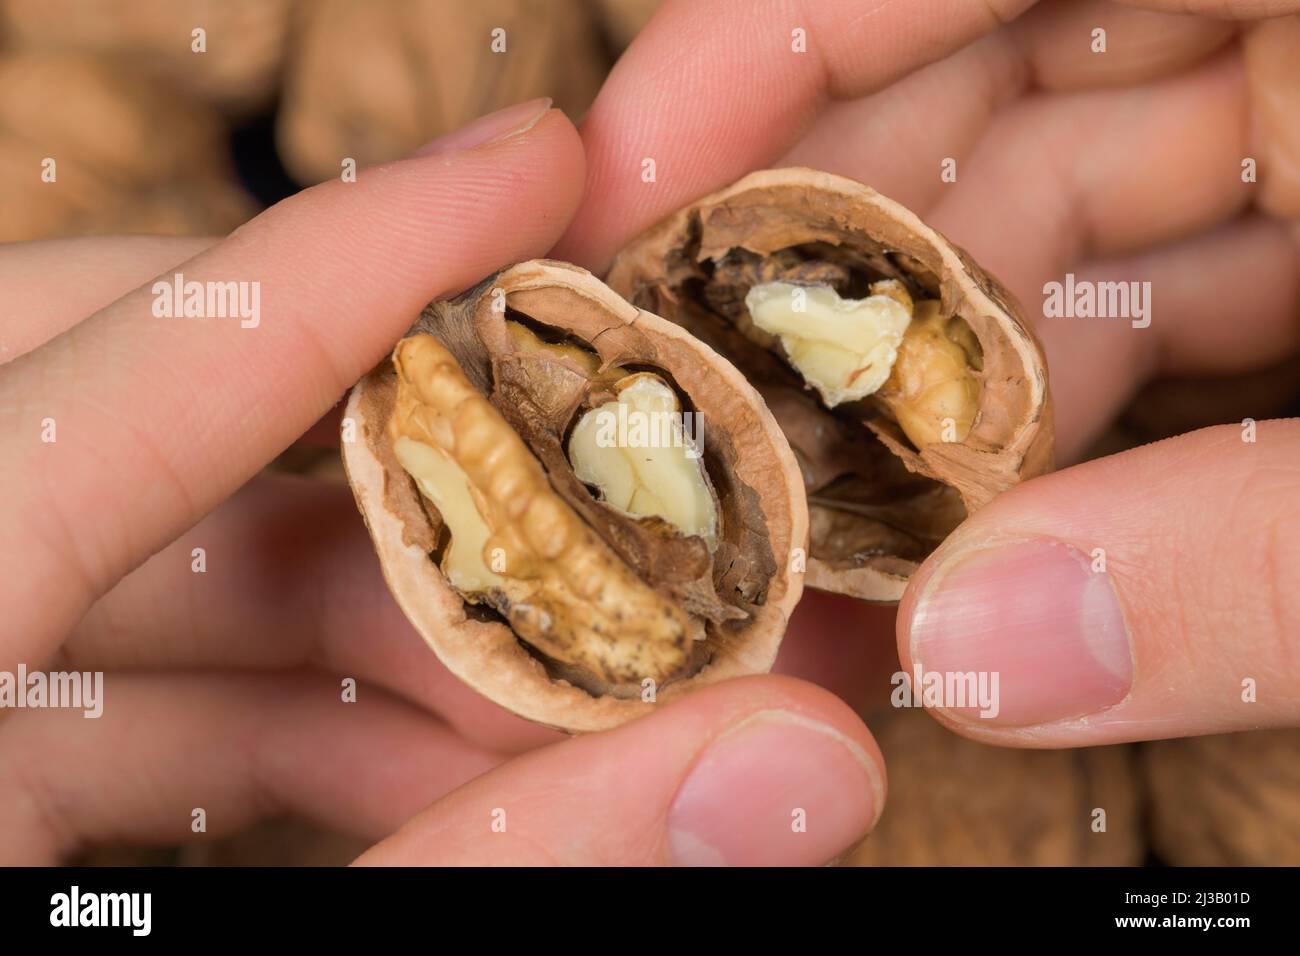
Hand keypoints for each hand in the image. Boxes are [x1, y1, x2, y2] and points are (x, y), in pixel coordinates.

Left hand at [0, 102, 881, 865]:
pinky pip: (116, 672)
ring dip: (365, 590)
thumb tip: (792, 763)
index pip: (124, 374)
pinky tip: (450, 748)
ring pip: (125, 542)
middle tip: (560, 422)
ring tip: (563, 645)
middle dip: (356, 399)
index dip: (353, 251)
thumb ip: (504, 863)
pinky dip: (293, 693)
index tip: (535, 160)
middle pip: (98, 384)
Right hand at [557, 0, 1299, 745]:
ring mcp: (1299, 119)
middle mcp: (1278, 28)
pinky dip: (1041, 391)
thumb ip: (1250, 562)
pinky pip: (1136, 269)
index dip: (776, 38)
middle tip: (704, 399)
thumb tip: (976, 655)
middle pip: (975, 80)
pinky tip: (964, 512)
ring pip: (1042, 198)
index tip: (635, 170)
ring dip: (917, 362)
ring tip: (819, 506)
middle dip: (826, 252)